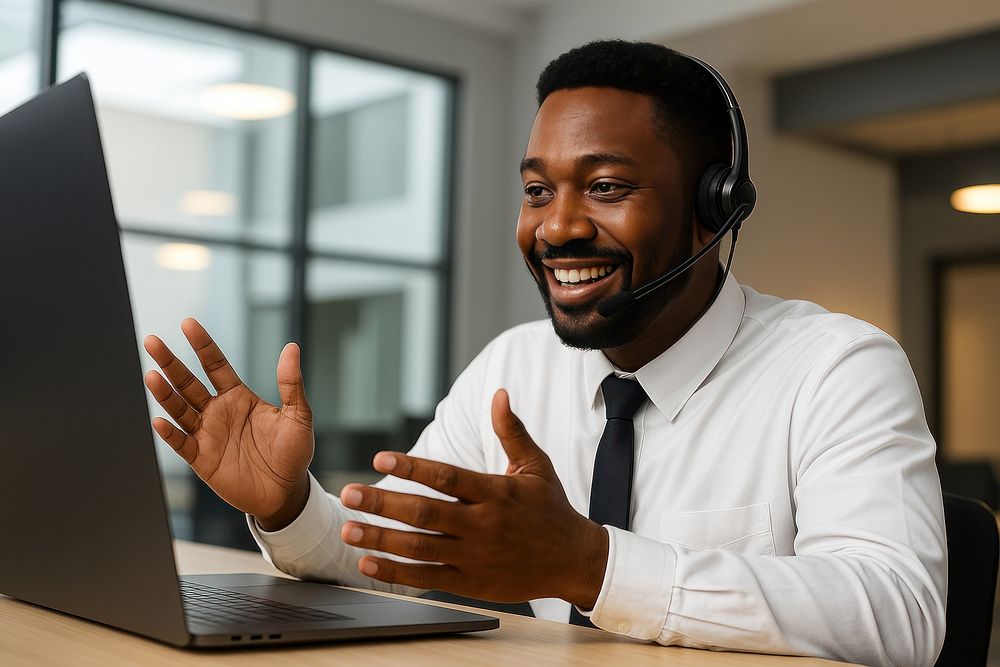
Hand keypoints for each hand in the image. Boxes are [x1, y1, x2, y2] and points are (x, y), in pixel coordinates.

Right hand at [143, 318, 313, 530]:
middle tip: (152, 341)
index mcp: (238, 397)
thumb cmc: (293, 453)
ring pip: (179, 409)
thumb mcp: (298, 416)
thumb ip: (291, 384)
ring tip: (152, 375)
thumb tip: (292, 348)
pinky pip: (182, 443)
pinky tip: (159, 420)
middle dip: (170, 362)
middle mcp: (218, 412)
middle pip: (188, 382)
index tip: (188, 323)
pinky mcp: (201, 459)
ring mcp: (207, 434)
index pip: (215, 365)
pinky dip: (170, 433)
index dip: (202, 345)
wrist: (286, 492)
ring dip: (165, 394)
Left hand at [338, 389, 608, 607]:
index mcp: (494, 492)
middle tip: (349, 493)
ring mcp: (475, 556)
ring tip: (348, 529)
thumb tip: (499, 394)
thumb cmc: (551, 508)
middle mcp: (482, 524)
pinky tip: (368, 563)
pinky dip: (396, 573)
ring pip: (420, 547)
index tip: (380, 457)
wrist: (574, 560)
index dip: (412, 467)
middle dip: (384, 502)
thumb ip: (512, 431)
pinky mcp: (471, 582)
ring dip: (381, 539)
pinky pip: (428, 577)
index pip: (446, 477)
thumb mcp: (536, 466)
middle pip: (425, 513)